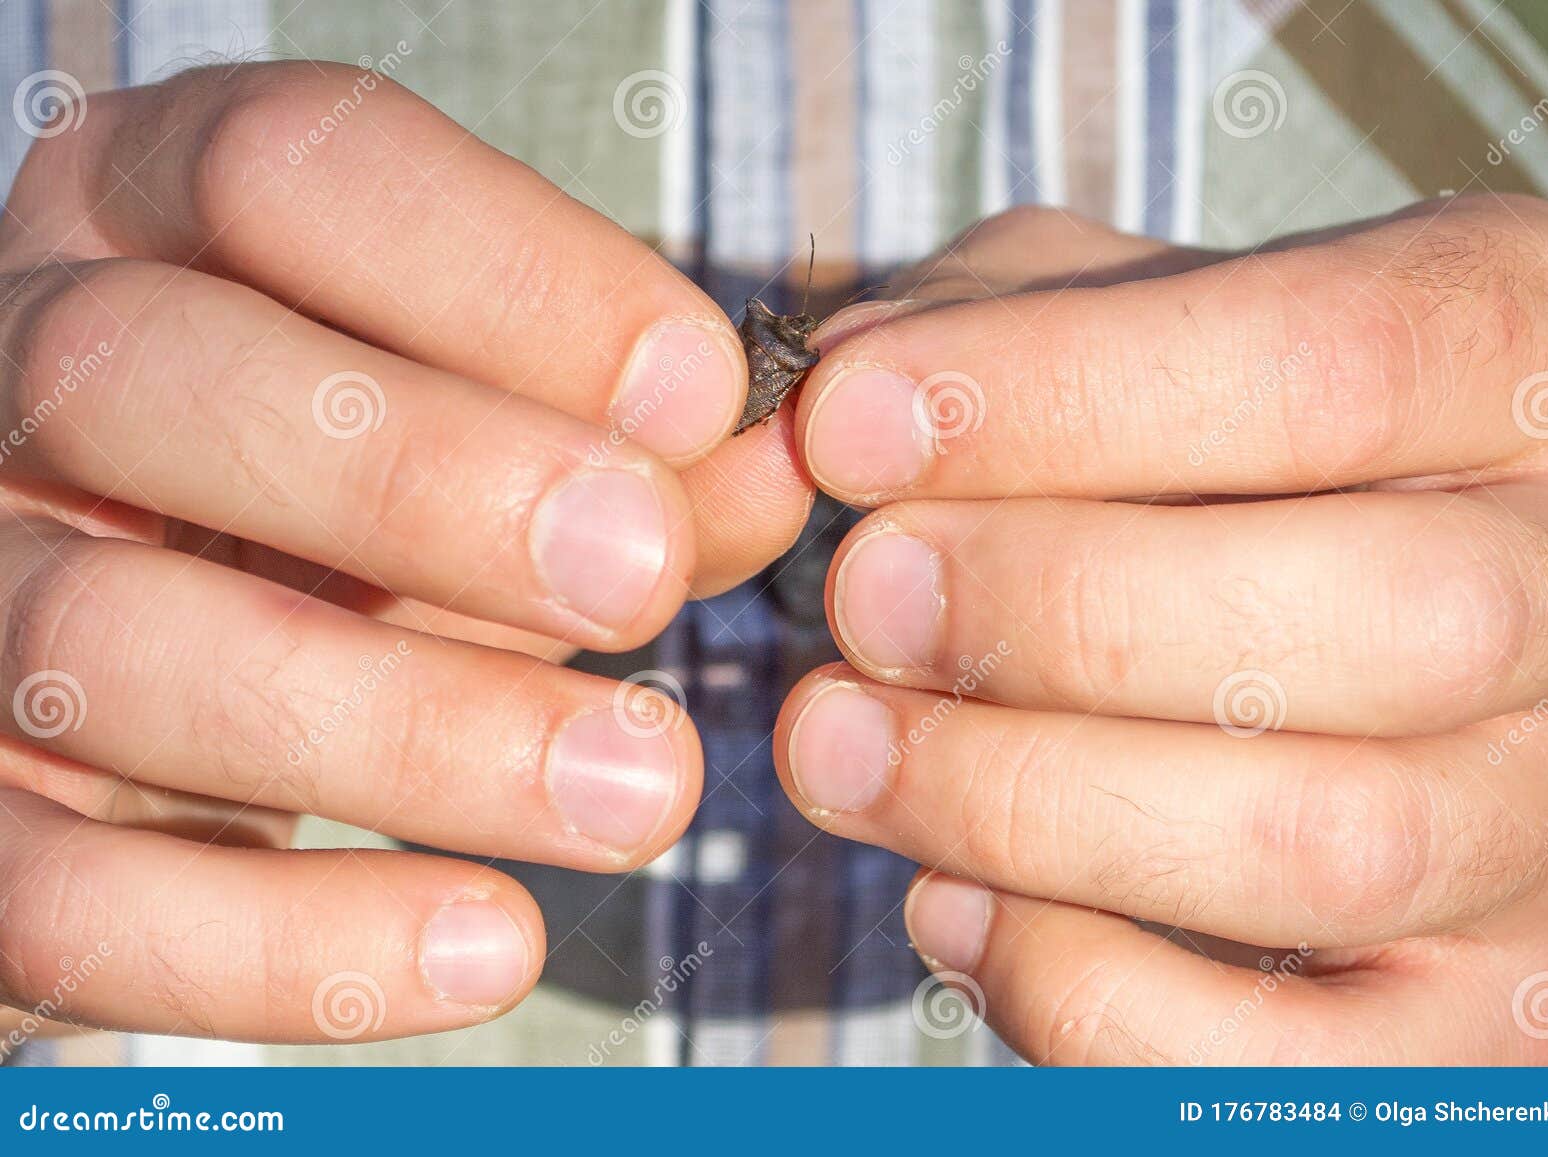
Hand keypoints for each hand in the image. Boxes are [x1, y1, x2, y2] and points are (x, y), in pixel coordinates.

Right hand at [0, 63, 808, 1045]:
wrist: (168, 706)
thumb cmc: (354, 524)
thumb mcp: (489, 447)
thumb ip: (628, 457)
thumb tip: (763, 468)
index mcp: (157, 230)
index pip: (288, 170)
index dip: (500, 269)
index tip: (694, 392)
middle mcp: (18, 383)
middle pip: (148, 372)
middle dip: (418, 475)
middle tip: (636, 570)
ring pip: (111, 641)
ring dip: (407, 728)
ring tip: (639, 789)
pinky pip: (68, 898)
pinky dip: (290, 942)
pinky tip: (487, 939)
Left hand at [776, 199, 1547, 1063]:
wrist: (1407, 606)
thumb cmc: (1245, 439)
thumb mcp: (1154, 308)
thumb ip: (1015, 314)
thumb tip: (850, 392)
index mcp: (1523, 362)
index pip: (1328, 365)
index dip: (1058, 398)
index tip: (848, 424)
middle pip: (1375, 621)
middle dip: (1054, 614)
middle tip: (861, 601)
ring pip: (1324, 848)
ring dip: (1023, 806)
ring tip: (841, 749)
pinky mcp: (1493, 1015)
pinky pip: (1297, 1066)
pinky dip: (1080, 992)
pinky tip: (954, 901)